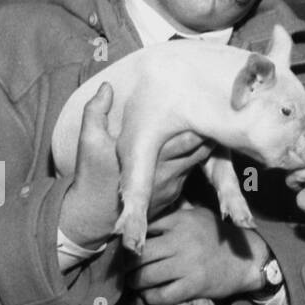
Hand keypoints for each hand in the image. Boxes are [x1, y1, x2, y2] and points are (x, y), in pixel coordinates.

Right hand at [58, 82, 211, 248]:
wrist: (92, 218)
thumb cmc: (91, 176)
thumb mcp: (88, 141)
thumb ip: (96, 111)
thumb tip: (106, 86)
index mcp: (147, 157)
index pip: (185, 138)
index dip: (199, 123)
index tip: (203, 105)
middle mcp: (164, 173)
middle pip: (200, 149)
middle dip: (209, 131)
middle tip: (216, 112)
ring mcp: (171, 185)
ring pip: (199, 161)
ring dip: (206, 144)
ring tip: (212, 124)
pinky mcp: (174, 195)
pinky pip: (192, 173)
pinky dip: (197, 159)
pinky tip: (201, 144)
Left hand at [129, 203, 267, 304]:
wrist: (248, 259)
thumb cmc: (219, 237)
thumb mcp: (199, 217)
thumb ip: (174, 217)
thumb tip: (143, 218)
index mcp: (182, 220)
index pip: (145, 228)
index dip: (131, 240)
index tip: (125, 248)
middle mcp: (182, 240)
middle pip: (140, 254)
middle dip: (128, 265)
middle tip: (124, 269)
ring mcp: (187, 264)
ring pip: (146, 276)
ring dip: (135, 282)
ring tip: (133, 282)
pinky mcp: (193, 286)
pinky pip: (161, 296)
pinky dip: (151, 298)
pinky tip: (150, 295)